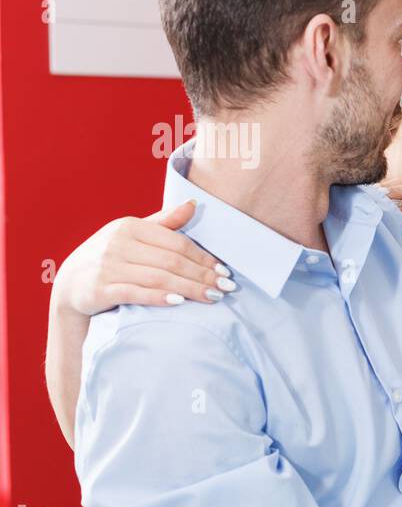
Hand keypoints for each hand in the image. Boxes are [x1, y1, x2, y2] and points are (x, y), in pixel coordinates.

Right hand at [52, 201, 232, 314]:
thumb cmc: (111, 257)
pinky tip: (180, 303)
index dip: (203, 258)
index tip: (224, 271)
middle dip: (203, 276)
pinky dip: (159, 297)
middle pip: (171, 261)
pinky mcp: (100, 289)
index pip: (176, 243)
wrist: (70, 284)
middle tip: (226, 288)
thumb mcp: (133, 234)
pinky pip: (135, 293)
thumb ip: (164, 222)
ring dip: (190, 289)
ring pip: (158, 278)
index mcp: (130, 227)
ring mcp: (108, 266)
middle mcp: (118, 244)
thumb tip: (194, 204)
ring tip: (213, 297)